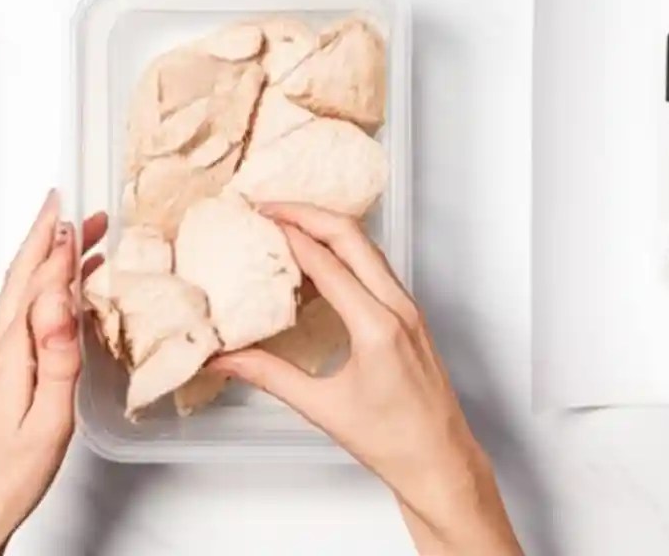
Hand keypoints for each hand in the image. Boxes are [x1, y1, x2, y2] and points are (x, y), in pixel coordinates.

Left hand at [0, 191, 107, 555]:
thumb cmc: (10, 474)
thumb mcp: (47, 421)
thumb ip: (57, 360)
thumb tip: (61, 303)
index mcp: (10, 352)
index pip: (37, 285)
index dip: (58, 248)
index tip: (76, 214)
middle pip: (22, 277)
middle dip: (47, 236)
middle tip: (70, 204)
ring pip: (20, 291)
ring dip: (45, 257)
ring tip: (76, 234)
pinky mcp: (0, 371)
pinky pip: (22, 312)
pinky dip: (42, 288)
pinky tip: (61, 293)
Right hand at [211, 203, 521, 555]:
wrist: (441, 462)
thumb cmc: (394, 443)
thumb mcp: (322, 408)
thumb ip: (268, 376)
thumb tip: (226, 359)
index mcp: (376, 328)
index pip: (326, 262)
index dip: (289, 234)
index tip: (258, 218)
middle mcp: (397, 309)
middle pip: (352, 236)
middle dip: (308, 213)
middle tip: (269, 206)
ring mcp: (408, 310)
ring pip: (367, 247)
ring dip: (328, 228)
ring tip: (289, 223)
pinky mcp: (409, 316)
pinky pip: (376, 267)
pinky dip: (345, 252)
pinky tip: (320, 261)